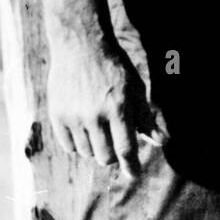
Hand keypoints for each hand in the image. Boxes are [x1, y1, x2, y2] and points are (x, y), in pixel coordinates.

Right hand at [46, 34, 164, 177]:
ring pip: (87, 153)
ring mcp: (73, 116)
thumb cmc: (114, 68)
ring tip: (100, 128)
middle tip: (116, 143)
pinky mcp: (57, 116)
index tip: (135, 173)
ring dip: (97, 148)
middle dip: (114, 156)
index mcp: (118, 108)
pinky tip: (85, 129)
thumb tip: (162, 142)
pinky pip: (69, 146)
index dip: (132, 166)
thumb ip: (146, 119)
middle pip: (105, 157)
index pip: (126, 149)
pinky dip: (79, 144)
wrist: (81, 46)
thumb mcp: (136, 89)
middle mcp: (94, 115)